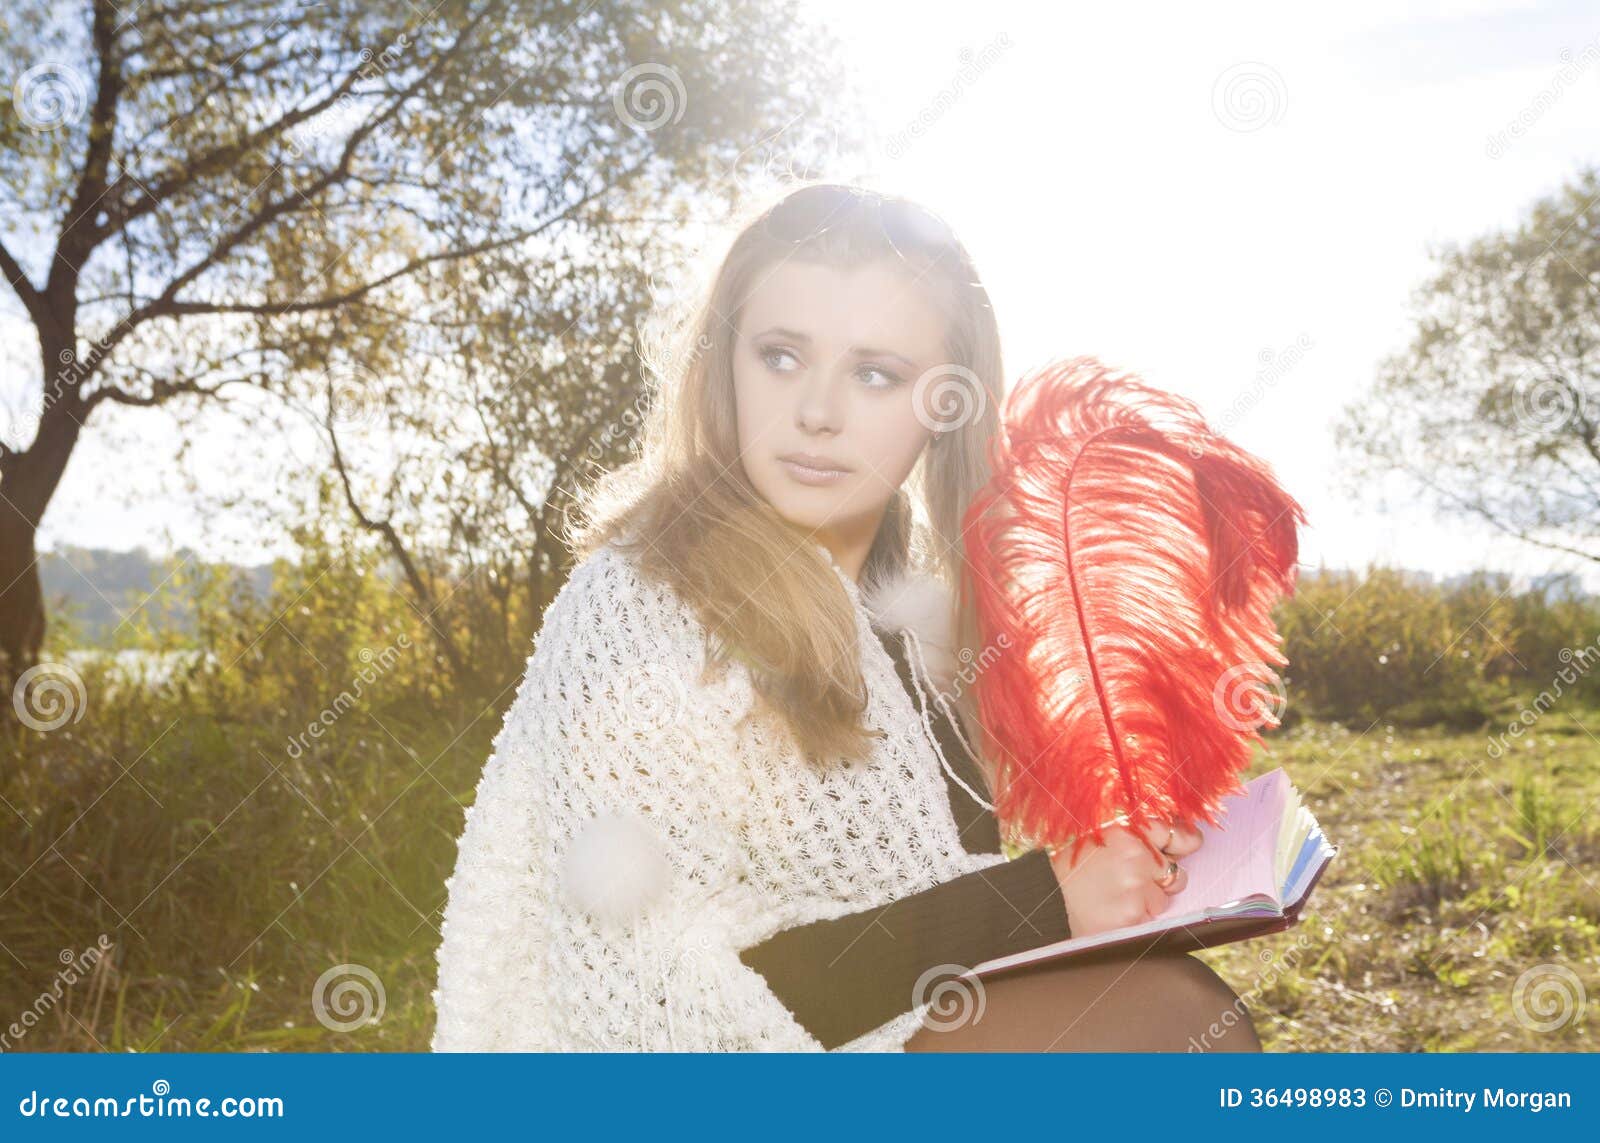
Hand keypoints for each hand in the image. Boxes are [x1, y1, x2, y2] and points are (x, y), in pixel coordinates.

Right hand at [1045, 819, 1203, 937]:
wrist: (1045, 902)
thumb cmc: (1068, 872)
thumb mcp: (1098, 840)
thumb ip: (1133, 839)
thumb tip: (1175, 842)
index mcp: (1124, 831)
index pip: (1172, 831)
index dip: (1186, 840)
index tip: (1191, 843)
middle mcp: (1135, 854)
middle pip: (1175, 871)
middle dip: (1162, 879)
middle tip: (1134, 882)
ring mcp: (1136, 886)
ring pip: (1163, 899)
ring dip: (1147, 902)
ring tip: (1115, 898)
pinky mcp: (1134, 914)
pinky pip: (1151, 919)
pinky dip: (1137, 920)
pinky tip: (1113, 912)